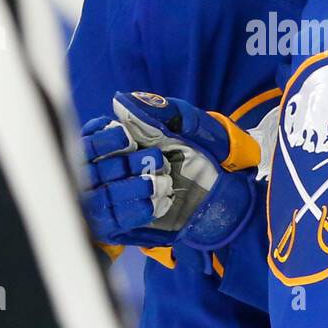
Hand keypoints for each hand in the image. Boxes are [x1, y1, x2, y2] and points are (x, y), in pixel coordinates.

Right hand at [81, 92, 259, 251]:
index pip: (91, 139)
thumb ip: (162, 111)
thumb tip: (122, 101)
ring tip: (158, 185)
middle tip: (154, 162)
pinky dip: (131, 212)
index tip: (126, 138)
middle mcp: (118, 170)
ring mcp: (121, 199)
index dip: (102, 138)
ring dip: (126, 190)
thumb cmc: (215, 152)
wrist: (236, 191)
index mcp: (127, 142)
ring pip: (101, 197)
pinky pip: (115, 223)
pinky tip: (153, 205)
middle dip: (119, 166)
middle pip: (93, 169)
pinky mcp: (129, 226)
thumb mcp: (193, 124)